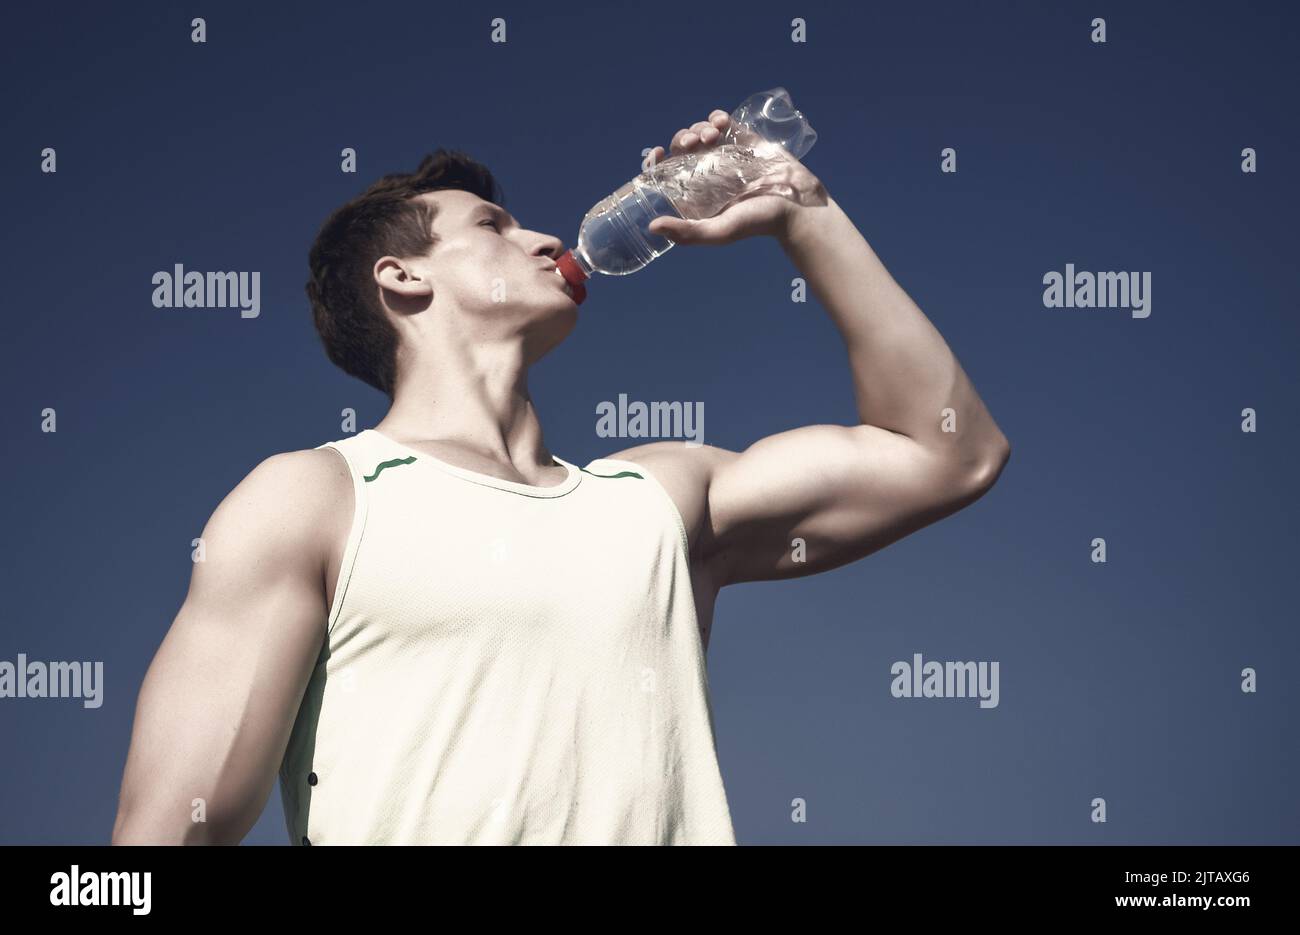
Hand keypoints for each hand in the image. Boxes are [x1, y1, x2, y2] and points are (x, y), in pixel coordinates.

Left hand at [644, 109, 826, 246]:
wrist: (797, 205)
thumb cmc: (758, 223)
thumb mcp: (720, 231)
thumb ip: (688, 233)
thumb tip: (651, 226)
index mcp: (696, 195)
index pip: (666, 175)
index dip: (656, 162)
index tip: (657, 152)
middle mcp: (707, 175)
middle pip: (681, 149)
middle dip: (682, 140)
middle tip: (692, 143)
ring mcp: (724, 156)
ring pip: (698, 132)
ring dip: (698, 127)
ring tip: (710, 136)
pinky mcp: (743, 141)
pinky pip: (722, 122)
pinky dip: (717, 118)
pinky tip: (720, 123)